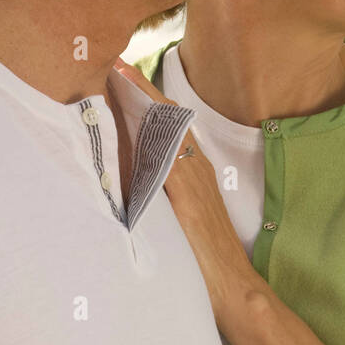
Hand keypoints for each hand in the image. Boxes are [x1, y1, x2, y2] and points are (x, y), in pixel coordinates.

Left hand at [112, 58, 255, 311]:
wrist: (230, 283)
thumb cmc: (202, 255)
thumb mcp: (176, 215)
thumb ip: (156, 193)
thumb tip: (125, 180)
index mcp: (192, 168)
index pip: (167, 122)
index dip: (144, 96)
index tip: (120, 72)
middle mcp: (196, 164)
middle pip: (167, 115)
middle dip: (140, 87)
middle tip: (114, 61)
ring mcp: (194, 175)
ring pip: (168, 127)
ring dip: (143, 99)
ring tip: (119, 74)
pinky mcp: (188, 192)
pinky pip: (169, 153)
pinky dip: (153, 131)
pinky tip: (135, 116)